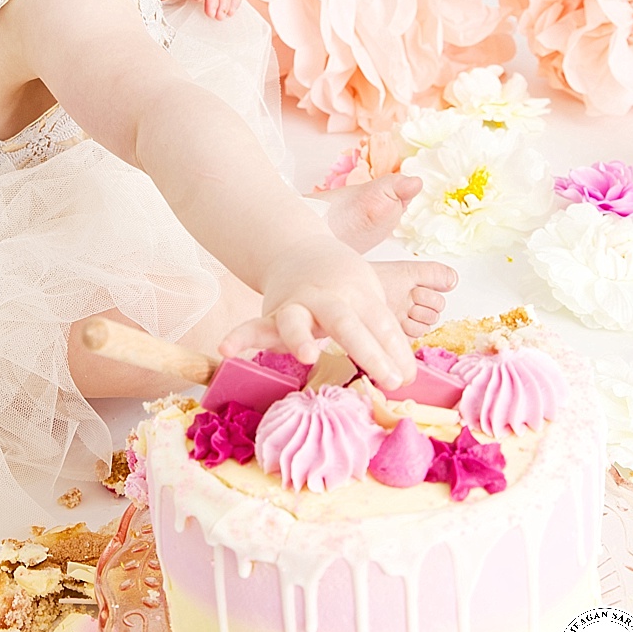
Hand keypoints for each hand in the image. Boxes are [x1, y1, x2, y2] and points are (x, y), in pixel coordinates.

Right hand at [218, 237, 416, 390]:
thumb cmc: (343, 284)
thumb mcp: (369, 299)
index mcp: (355, 292)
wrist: (301, 252)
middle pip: (346, 322)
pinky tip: (226, 350)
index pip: (380, 322)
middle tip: (390, 379)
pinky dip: (239, 338)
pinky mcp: (271, 316)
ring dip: (301, 338)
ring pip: (295, 321)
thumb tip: (405, 378)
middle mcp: (325, 298)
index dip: (395, 350)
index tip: (406, 378)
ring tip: (307, 355)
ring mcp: (295, 306)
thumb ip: (384, 337)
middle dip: (369, 350)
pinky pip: (252, 328)